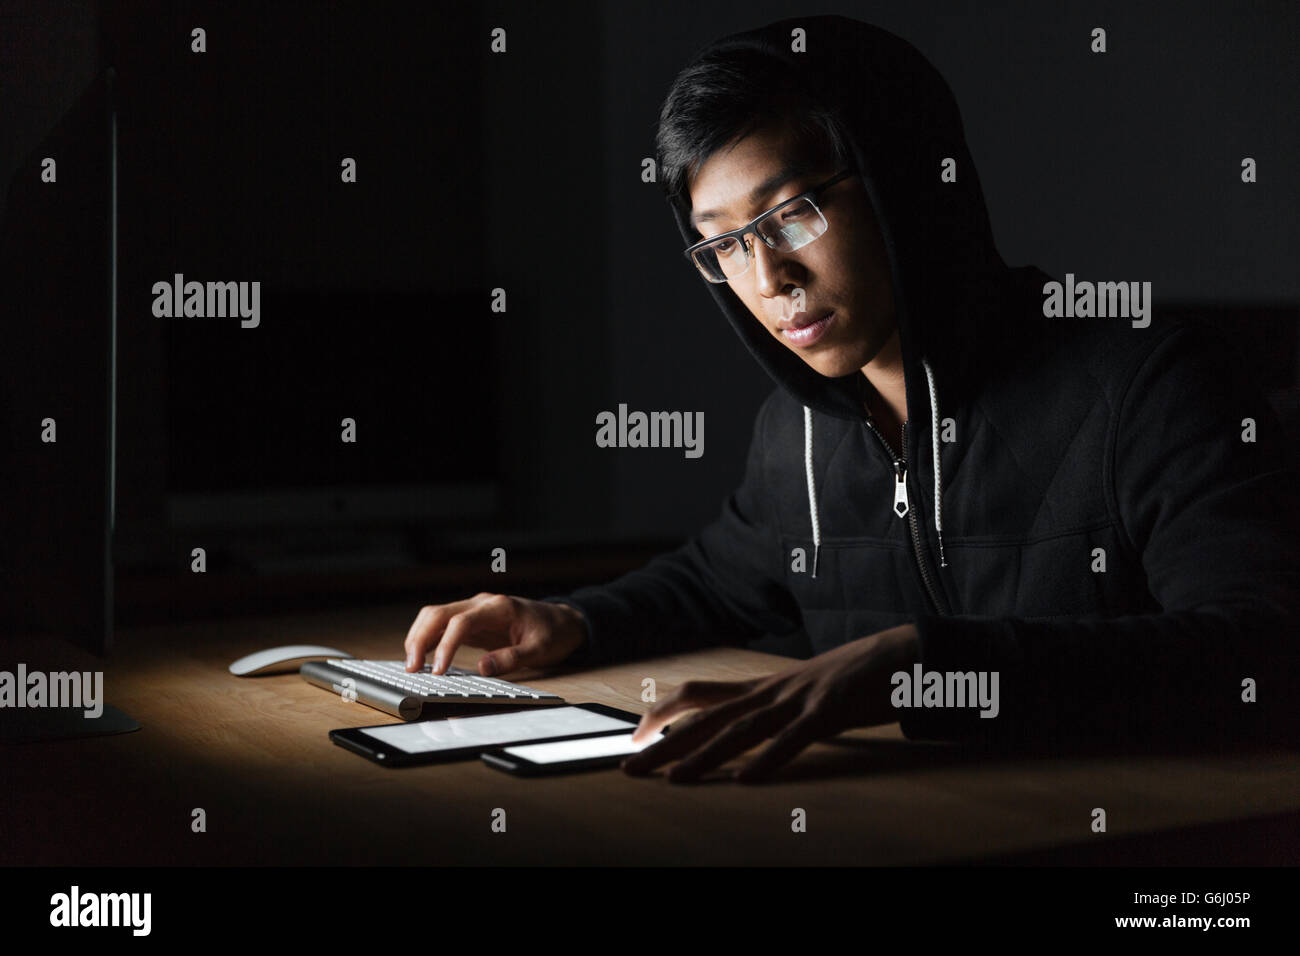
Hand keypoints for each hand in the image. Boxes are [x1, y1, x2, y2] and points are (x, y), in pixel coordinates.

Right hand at [403, 593, 587, 676]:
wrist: (563, 621)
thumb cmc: (553, 633)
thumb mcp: (540, 650)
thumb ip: (512, 658)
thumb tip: (482, 668)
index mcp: (499, 607)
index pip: (461, 621)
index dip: (445, 646)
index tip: (437, 670)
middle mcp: (482, 603)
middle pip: (439, 613)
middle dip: (420, 639)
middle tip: (411, 668)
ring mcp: (475, 609)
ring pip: (435, 616)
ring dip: (419, 637)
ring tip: (411, 665)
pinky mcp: (472, 620)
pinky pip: (442, 625)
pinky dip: (428, 638)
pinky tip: (422, 657)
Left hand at [623, 623, 920, 782]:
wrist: (904, 653)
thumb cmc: (855, 677)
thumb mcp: (804, 693)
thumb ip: (776, 711)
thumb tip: (748, 735)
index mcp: (765, 686)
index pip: (700, 695)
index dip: (664, 713)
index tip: (637, 736)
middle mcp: (773, 690)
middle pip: (707, 716)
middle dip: (665, 743)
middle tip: (630, 766)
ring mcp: (800, 698)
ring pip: (741, 729)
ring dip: (705, 755)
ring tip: (674, 778)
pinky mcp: (831, 710)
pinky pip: (795, 739)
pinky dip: (770, 759)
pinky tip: (747, 779)